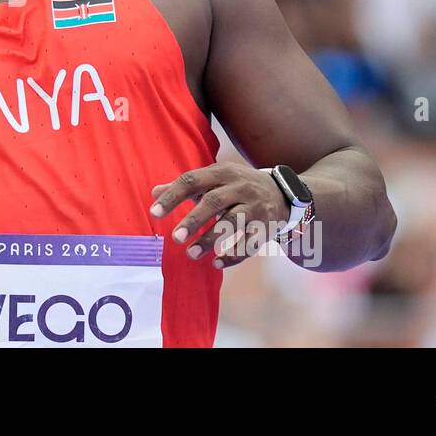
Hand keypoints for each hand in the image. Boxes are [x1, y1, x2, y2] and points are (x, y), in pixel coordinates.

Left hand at [149, 161, 289, 268]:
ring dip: (211, 239)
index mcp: (221, 172)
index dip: (172, 196)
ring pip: (233, 223)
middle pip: (214, 202)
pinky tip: (217, 263)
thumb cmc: (236, 186)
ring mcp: (255, 206)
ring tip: (191, 254)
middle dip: (193, 220)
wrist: (282, 191)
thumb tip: (154, 192)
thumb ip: (185, 186)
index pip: (192, 180)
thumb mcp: (214, 179)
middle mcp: (239, 187)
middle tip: (175, 238)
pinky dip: (234, 255)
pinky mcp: (266, 225)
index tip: (154, 213)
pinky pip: (250, 243)